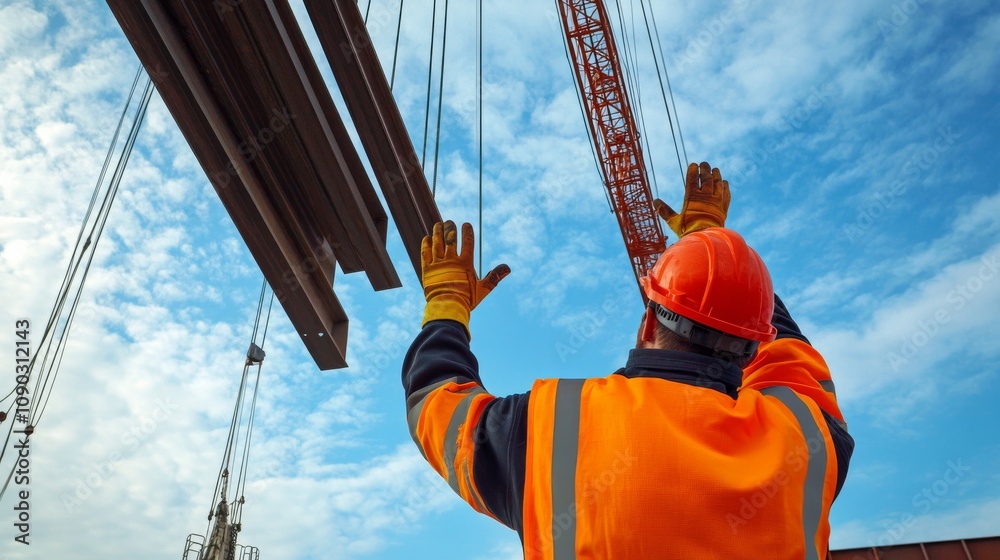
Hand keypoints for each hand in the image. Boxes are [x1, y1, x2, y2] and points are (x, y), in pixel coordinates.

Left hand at [421, 221, 509, 336]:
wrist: (447, 307)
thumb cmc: (466, 300)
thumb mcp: (483, 289)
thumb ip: (494, 277)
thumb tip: (508, 268)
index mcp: (465, 264)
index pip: (467, 242)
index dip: (467, 231)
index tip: (466, 224)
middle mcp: (451, 260)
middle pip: (450, 238)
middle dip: (450, 228)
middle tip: (449, 221)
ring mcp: (438, 264)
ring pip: (437, 243)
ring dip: (437, 232)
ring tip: (438, 224)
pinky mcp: (427, 270)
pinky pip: (425, 253)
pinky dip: (426, 244)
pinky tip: (427, 238)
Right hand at [653, 161, 730, 237]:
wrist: (706, 238)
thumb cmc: (688, 230)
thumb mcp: (674, 221)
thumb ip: (664, 211)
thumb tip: (655, 201)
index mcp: (692, 198)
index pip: (693, 179)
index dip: (693, 170)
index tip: (693, 165)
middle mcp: (705, 197)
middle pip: (707, 178)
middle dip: (705, 169)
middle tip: (704, 164)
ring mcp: (716, 201)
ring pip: (718, 184)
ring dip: (716, 176)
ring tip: (715, 170)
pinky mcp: (724, 208)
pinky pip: (726, 194)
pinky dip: (725, 187)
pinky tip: (724, 183)